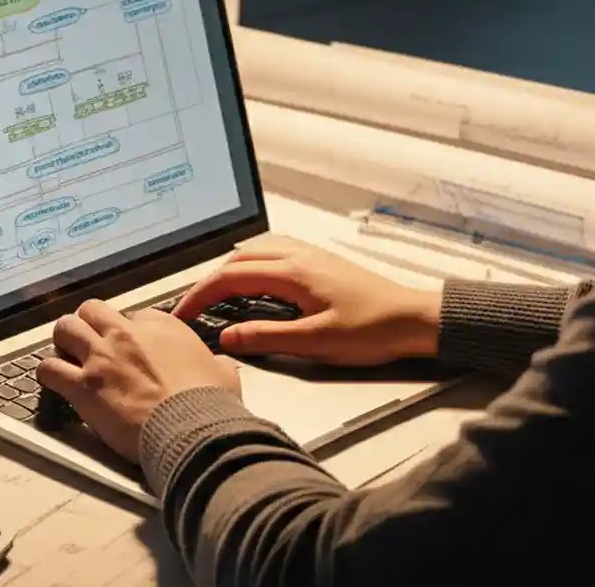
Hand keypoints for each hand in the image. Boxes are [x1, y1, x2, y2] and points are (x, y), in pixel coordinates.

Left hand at [35, 299, 240, 462]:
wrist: (193, 430)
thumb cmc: (210, 404)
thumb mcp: (223, 372)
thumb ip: (214, 362)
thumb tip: (219, 366)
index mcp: (162, 326)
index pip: (134, 315)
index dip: (130, 332)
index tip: (131, 348)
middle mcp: (127, 334)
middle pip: (92, 311)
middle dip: (89, 325)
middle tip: (91, 343)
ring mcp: (101, 358)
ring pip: (64, 329)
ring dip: (64, 342)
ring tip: (67, 357)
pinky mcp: (83, 386)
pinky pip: (48, 368)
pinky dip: (48, 374)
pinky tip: (54, 382)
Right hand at [172, 236, 441, 366]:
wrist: (412, 319)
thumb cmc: (371, 331)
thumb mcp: (315, 342)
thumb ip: (267, 337)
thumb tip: (226, 336)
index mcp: (292, 272)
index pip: (230, 278)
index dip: (200, 296)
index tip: (182, 315)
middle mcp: (297, 256)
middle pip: (236, 260)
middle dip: (208, 283)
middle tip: (190, 308)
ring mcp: (309, 256)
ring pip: (253, 252)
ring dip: (227, 270)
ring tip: (213, 295)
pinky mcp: (319, 262)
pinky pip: (272, 253)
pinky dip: (249, 264)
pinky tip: (251, 280)